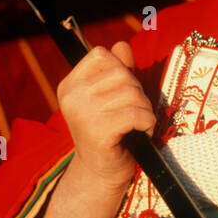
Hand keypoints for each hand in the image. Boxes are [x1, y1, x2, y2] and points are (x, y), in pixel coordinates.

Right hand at [56, 41, 155, 187]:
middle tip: (133, 112)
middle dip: (137, 91)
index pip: (102, 54)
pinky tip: (141, 133)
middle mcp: (71, 96)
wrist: (101, 173)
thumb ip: (118, 69)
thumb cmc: (110, 131)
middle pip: (121, 73)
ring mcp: (82, 114)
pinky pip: (137, 114)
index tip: (121, 92)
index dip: (121, 69)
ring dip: (144, 109)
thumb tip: (122, 44)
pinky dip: (147, 123)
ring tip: (137, 124)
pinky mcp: (98, 132)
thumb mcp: (112, 96)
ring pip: (133, 93)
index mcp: (70, 85)